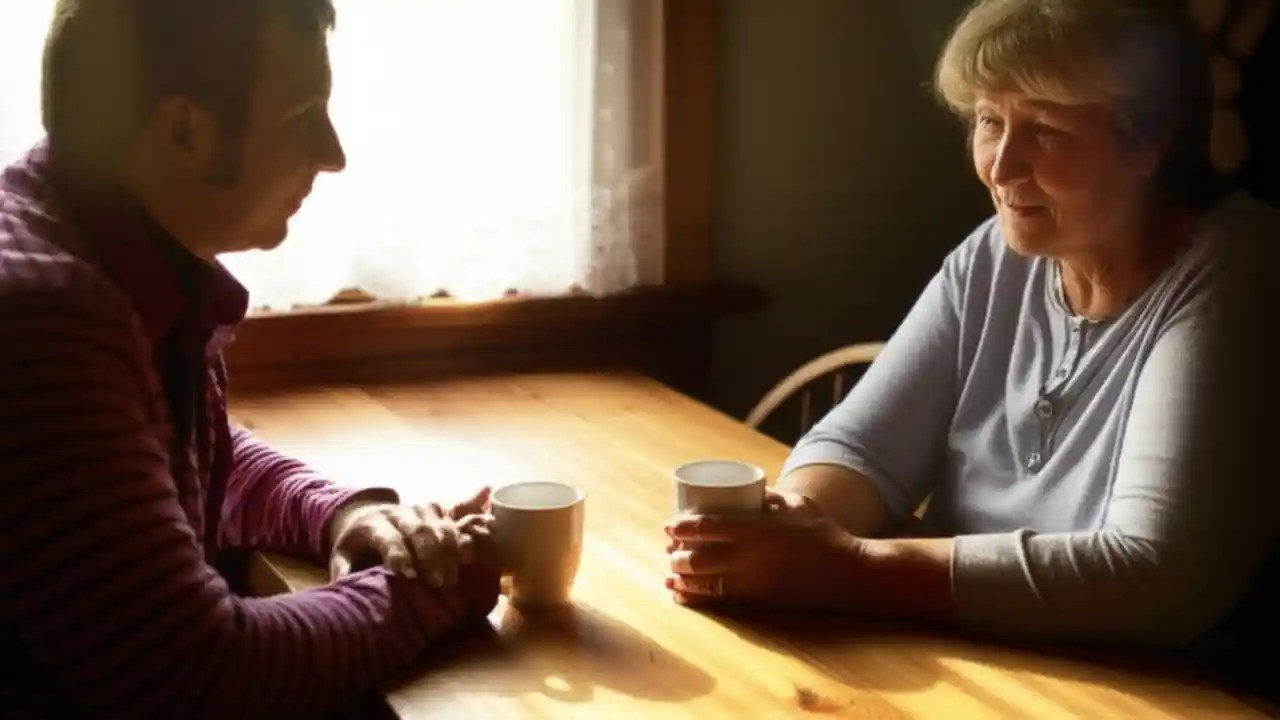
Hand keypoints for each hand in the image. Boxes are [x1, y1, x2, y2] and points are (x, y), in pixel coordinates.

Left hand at [329, 487, 492, 585]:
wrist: (364, 512)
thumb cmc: (355, 544)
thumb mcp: (341, 555)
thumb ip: (342, 571)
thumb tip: (342, 592)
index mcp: (373, 524)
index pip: (388, 538)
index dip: (399, 554)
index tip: (409, 576)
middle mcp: (398, 513)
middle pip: (419, 530)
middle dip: (431, 556)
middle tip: (439, 584)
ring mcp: (419, 509)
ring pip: (440, 524)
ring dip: (451, 550)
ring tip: (455, 577)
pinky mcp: (435, 510)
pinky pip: (456, 515)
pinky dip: (468, 528)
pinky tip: (479, 541)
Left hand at [664, 490, 864, 608]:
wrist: (846, 571)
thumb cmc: (822, 531)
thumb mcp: (794, 504)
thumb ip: (767, 497)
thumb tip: (744, 490)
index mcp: (755, 529)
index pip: (707, 527)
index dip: (683, 528)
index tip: (669, 526)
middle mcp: (749, 556)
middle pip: (699, 557)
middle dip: (677, 554)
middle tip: (669, 549)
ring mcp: (752, 580)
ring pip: (705, 581)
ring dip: (682, 578)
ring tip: (670, 574)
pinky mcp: (758, 598)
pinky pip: (719, 598)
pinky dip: (696, 598)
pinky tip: (681, 596)